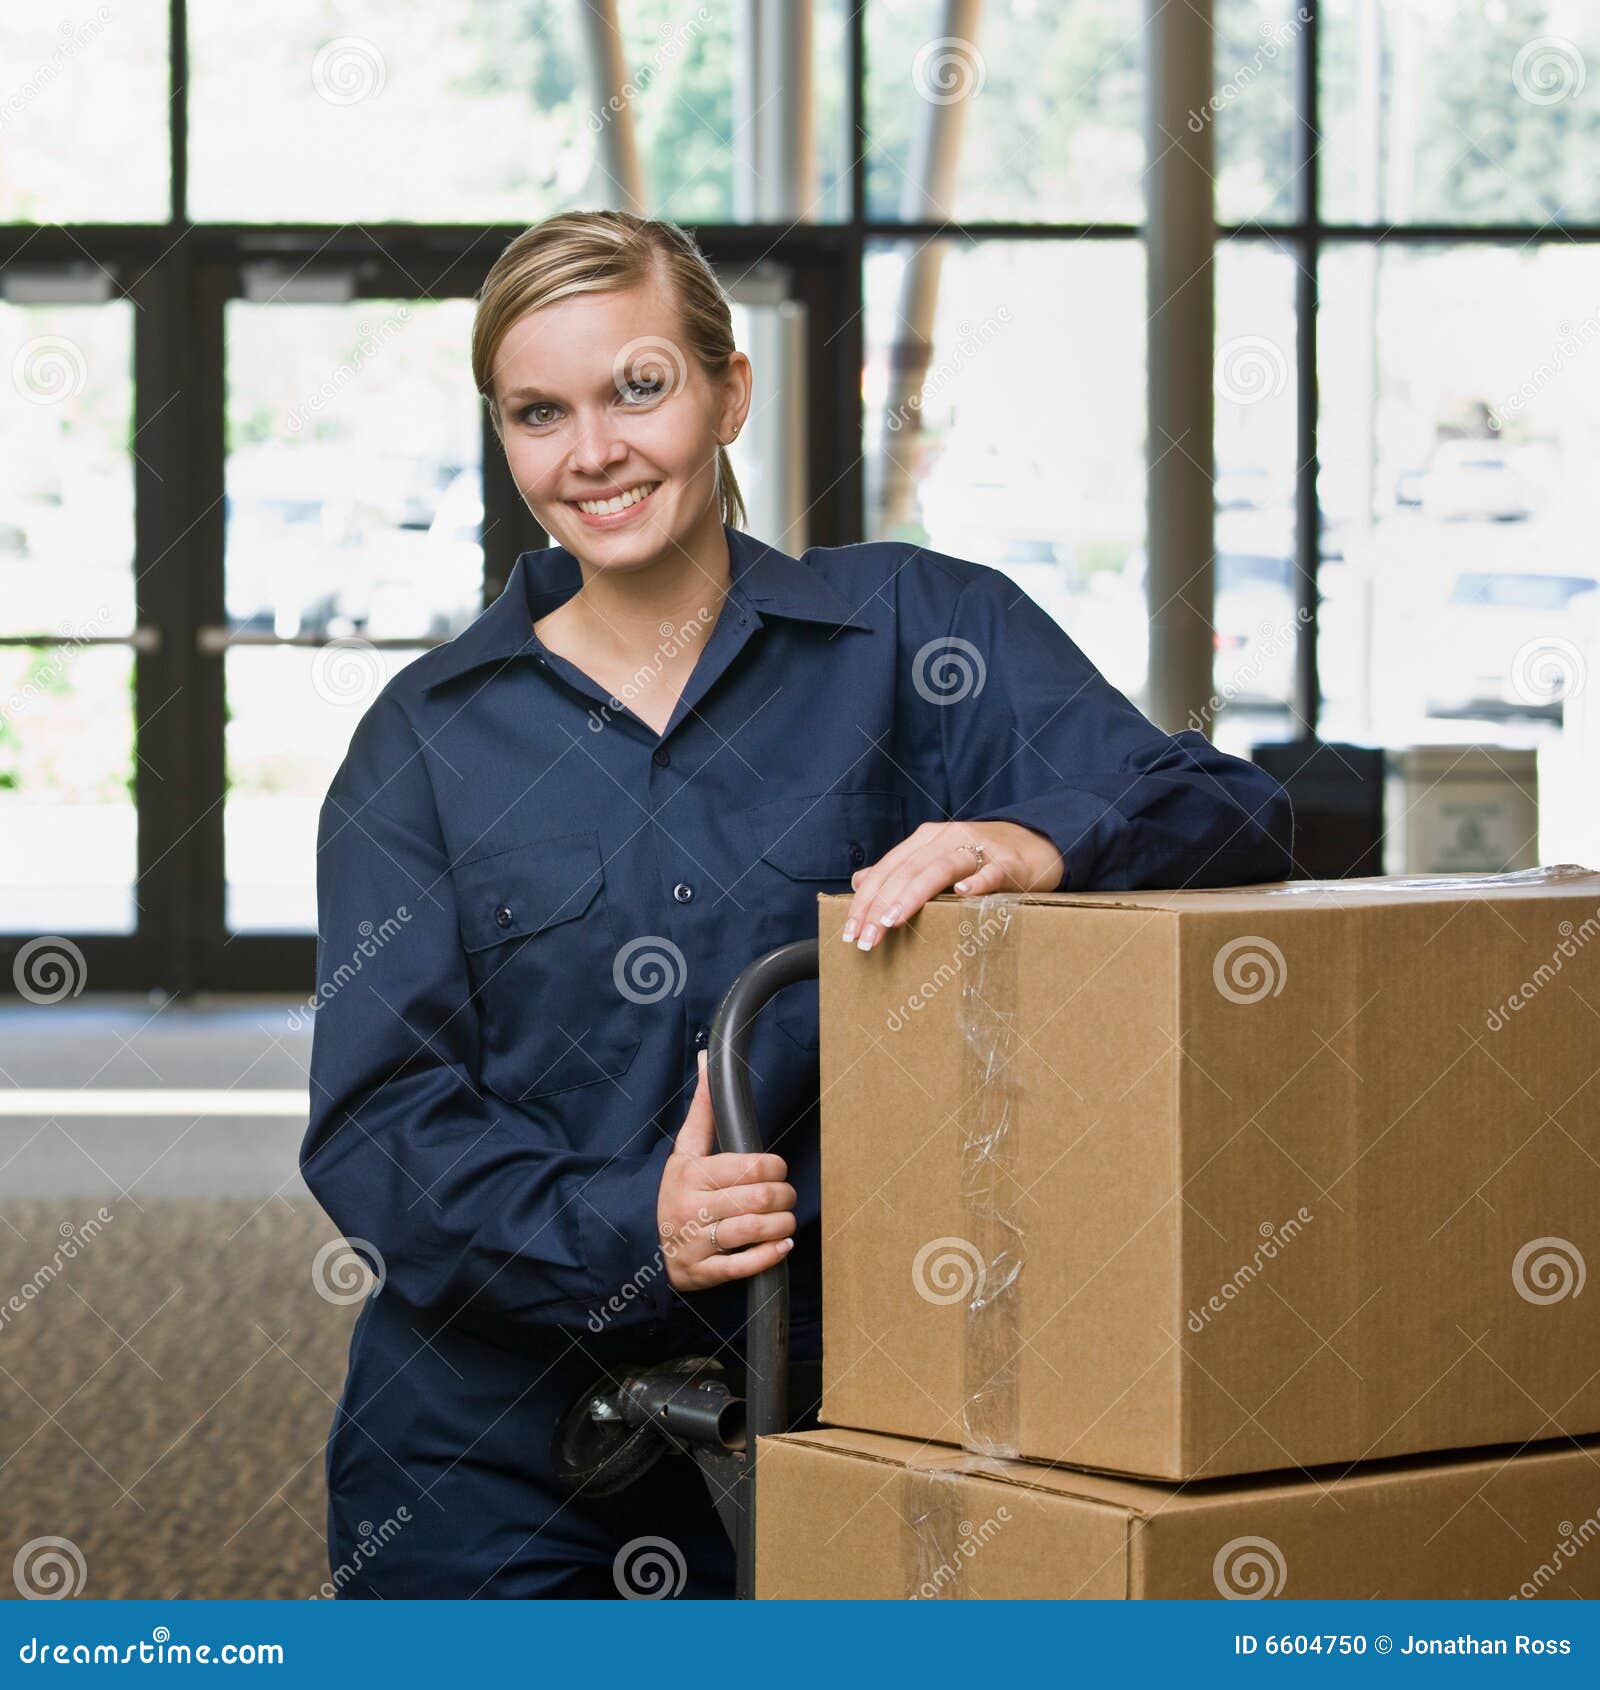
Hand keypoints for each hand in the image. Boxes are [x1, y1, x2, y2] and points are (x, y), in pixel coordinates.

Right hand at [657, 1049, 797, 1289]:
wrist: (644, 1246)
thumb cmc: (676, 1193)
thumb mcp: (685, 1151)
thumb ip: (703, 1108)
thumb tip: (706, 1058)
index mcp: (692, 1173)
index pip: (750, 1166)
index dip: (776, 1168)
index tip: (778, 1170)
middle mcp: (692, 1207)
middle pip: (759, 1198)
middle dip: (784, 1197)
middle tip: (786, 1196)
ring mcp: (696, 1242)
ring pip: (754, 1230)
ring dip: (782, 1225)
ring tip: (786, 1220)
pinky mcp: (702, 1273)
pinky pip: (744, 1266)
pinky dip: (770, 1255)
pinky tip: (782, 1246)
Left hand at [839, 819, 1064, 951]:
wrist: (1035, 844)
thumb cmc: (980, 859)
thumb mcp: (936, 859)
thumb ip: (900, 870)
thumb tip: (859, 880)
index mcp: (926, 839)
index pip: (888, 869)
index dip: (865, 899)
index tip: (850, 931)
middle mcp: (947, 838)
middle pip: (907, 870)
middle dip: (881, 905)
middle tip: (866, 940)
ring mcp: (979, 848)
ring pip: (940, 868)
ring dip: (913, 894)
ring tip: (892, 920)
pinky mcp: (1009, 862)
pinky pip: (991, 872)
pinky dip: (977, 881)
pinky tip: (962, 894)